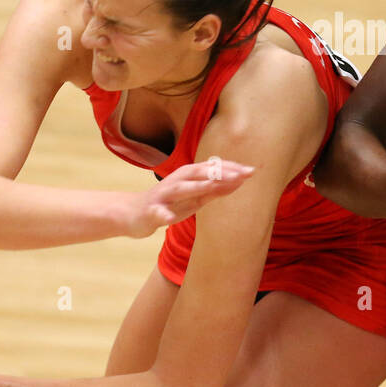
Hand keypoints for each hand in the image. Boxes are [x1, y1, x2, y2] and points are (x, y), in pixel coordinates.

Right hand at [125, 157, 253, 236]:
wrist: (134, 214)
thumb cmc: (169, 203)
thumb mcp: (196, 197)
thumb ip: (216, 189)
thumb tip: (241, 180)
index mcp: (188, 176)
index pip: (212, 168)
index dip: (231, 169)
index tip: (251, 171)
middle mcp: (177, 181)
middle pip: (200, 173)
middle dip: (220, 173)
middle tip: (241, 175)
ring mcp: (163, 195)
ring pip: (180, 188)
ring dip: (196, 186)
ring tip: (212, 186)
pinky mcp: (151, 211)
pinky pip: (157, 212)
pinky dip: (162, 214)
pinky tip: (168, 219)